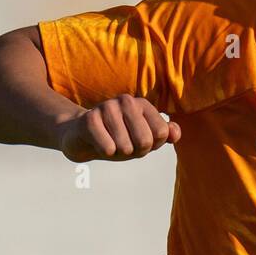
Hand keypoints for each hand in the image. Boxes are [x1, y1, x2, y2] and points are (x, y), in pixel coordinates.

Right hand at [58, 95, 180, 162]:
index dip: (152, 146)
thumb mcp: (144, 137)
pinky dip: (105, 153)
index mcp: (142, 104)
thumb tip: (174, 133)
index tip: (139, 141)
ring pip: (126, 148)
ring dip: (118, 153)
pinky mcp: (89, 119)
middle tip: (124, 144)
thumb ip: (164, 135)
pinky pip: (108, 149)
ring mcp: (107, 107)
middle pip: (146, 142)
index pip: (161, 134)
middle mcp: (126, 101)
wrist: (81, 136)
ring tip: (110, 142)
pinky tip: (98, 143)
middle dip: (135, 151)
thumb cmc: (118, 137)